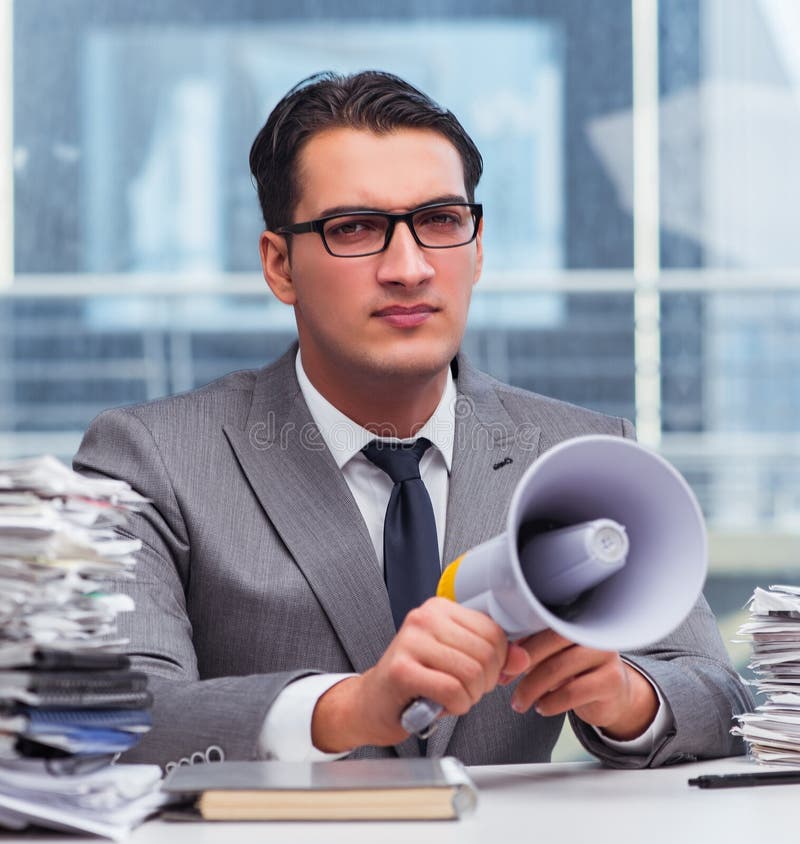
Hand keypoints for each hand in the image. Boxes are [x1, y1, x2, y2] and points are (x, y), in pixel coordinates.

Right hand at [311, 597, 528, 751]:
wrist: (371, 703)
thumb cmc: (413, 682)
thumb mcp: (456, 661)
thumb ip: (491, 657)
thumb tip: (521, 658)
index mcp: (440, 609)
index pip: (493, 630)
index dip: (498, 661)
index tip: (483, 674)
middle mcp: (424, 618)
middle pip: (485, 653)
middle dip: (485, 682)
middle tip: (466, 691)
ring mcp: (410, 641)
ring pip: (471, 672)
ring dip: (469, 697)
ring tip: (452, 697)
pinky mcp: (401, 670)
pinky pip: (452, 691)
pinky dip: (455, 706)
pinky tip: (440, 704)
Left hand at [509, 629, 658, 740]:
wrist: (613, 694)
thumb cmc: (575, 671)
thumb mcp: (552, 655)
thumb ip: (531, 648)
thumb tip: (502, 653)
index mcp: (575, 618)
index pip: (543, 622)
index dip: (519, 640)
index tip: (500, 659)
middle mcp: (592, 631)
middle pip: (551, 641)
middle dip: (522, 663)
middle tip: (503, 680)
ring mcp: (605, 655)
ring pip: (558, 668)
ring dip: (532, 688)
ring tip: (520, 702)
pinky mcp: (611, 681)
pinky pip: (572, 692)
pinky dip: (551, 702)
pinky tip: (542, 707)